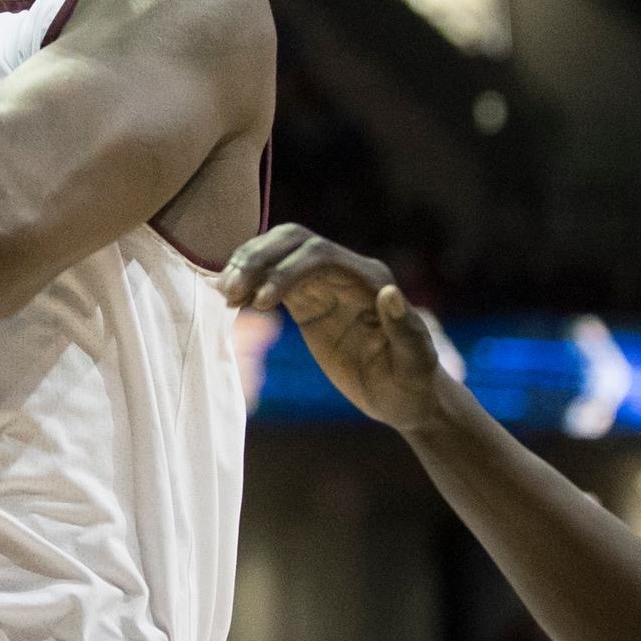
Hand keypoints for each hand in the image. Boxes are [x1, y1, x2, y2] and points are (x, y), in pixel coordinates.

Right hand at [218, 224, 446, 430]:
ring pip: (278, 255)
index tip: (261, 301)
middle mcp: (344, 273)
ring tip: (224, 294)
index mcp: (369, 279)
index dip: (286, 271)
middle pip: (293, 242)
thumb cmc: (415, 382)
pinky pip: (272, 282)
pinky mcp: (308, 304)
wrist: (405, 398)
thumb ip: (405, 327)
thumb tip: (389, 292)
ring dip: (248, 267)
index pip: (319, 255)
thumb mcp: (416, 360)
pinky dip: (249, 287)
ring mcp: (324, 286)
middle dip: (259, 258)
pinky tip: (230, 303)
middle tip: (230, 290)